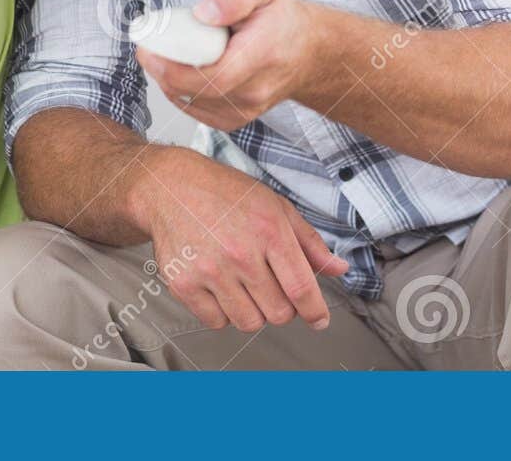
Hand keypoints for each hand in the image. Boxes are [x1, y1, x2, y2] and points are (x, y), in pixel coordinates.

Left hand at [136, 0, 326, 131]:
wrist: (304, 52)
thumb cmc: (279, 18)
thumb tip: (204, 12)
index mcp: (263, 54)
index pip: (213, 76)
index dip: (173, 67)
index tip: (148, 48)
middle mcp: (255, 90)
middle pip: (193, 91)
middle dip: (162, 69)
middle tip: (149, 46)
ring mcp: (244, 111)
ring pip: (187, 101)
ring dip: (168, 78)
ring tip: (172, 51)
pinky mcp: (232, 120)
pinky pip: (192, 108)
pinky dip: (178, 89)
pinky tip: (183, 68)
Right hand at [137, 147, 349, 331]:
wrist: (171, 188)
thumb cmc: (226, 194)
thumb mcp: (276, 206)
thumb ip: (309, 242)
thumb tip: (339, 269)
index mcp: (269, 231)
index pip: (301, 288)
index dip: (316, 312)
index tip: (319, 320)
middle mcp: (240, 253)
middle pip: (278, 312)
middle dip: (283, 307)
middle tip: (273, 288)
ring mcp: (210, 271)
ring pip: (249, 322)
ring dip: (254, 311)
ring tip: (245, 285)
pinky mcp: (183, 284)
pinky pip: (216, 322)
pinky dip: (224, 313)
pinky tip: (221, 288)